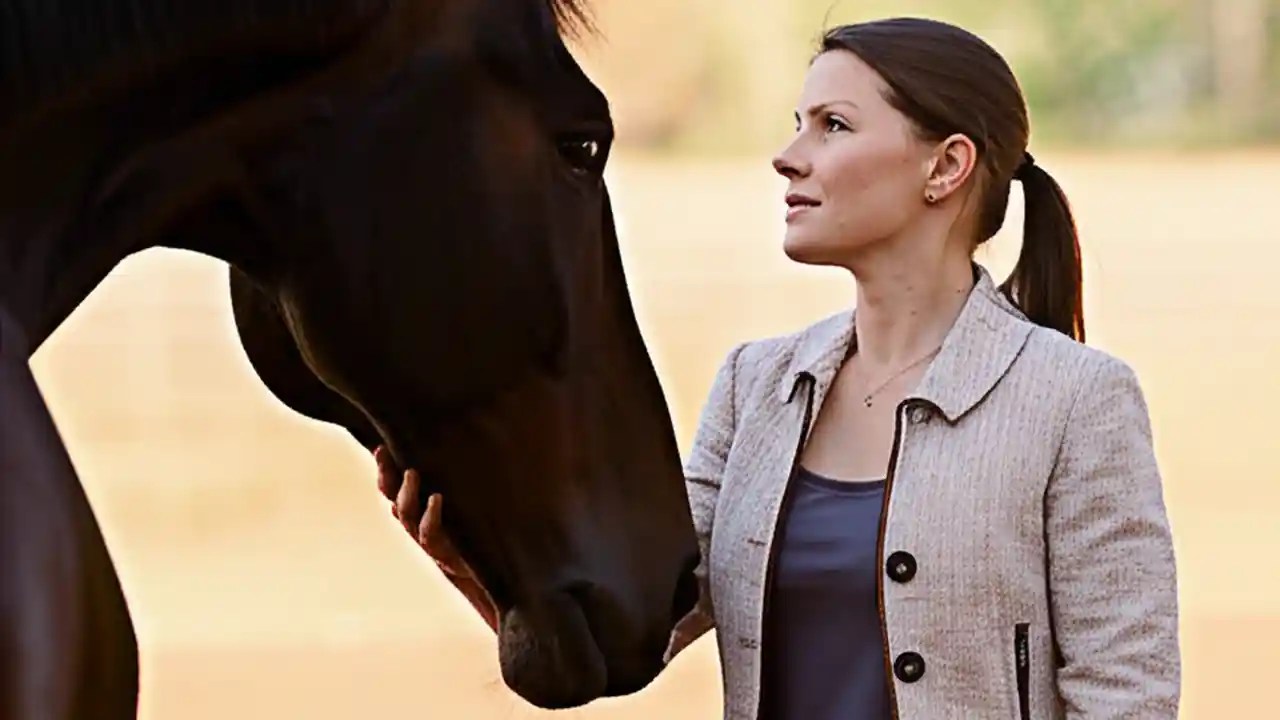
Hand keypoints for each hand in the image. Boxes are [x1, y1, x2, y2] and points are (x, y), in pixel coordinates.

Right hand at [374, 446, 497, 630]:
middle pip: (393, 498)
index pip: (396, 487)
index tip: (382, 445)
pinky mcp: (445, 555)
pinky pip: (430, 535)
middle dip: (386, 475)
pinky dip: (431, 516)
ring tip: (412, 472)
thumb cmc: (487, 537)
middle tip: (383, 451)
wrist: (500, 577)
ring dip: (407, 493)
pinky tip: (436, 499)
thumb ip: (467, 485)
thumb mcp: (475, 508)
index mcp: (423, 511)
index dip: (386, 468)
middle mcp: (420, 524)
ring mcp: (430, 541)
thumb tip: (476, 442)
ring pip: (407, 516)